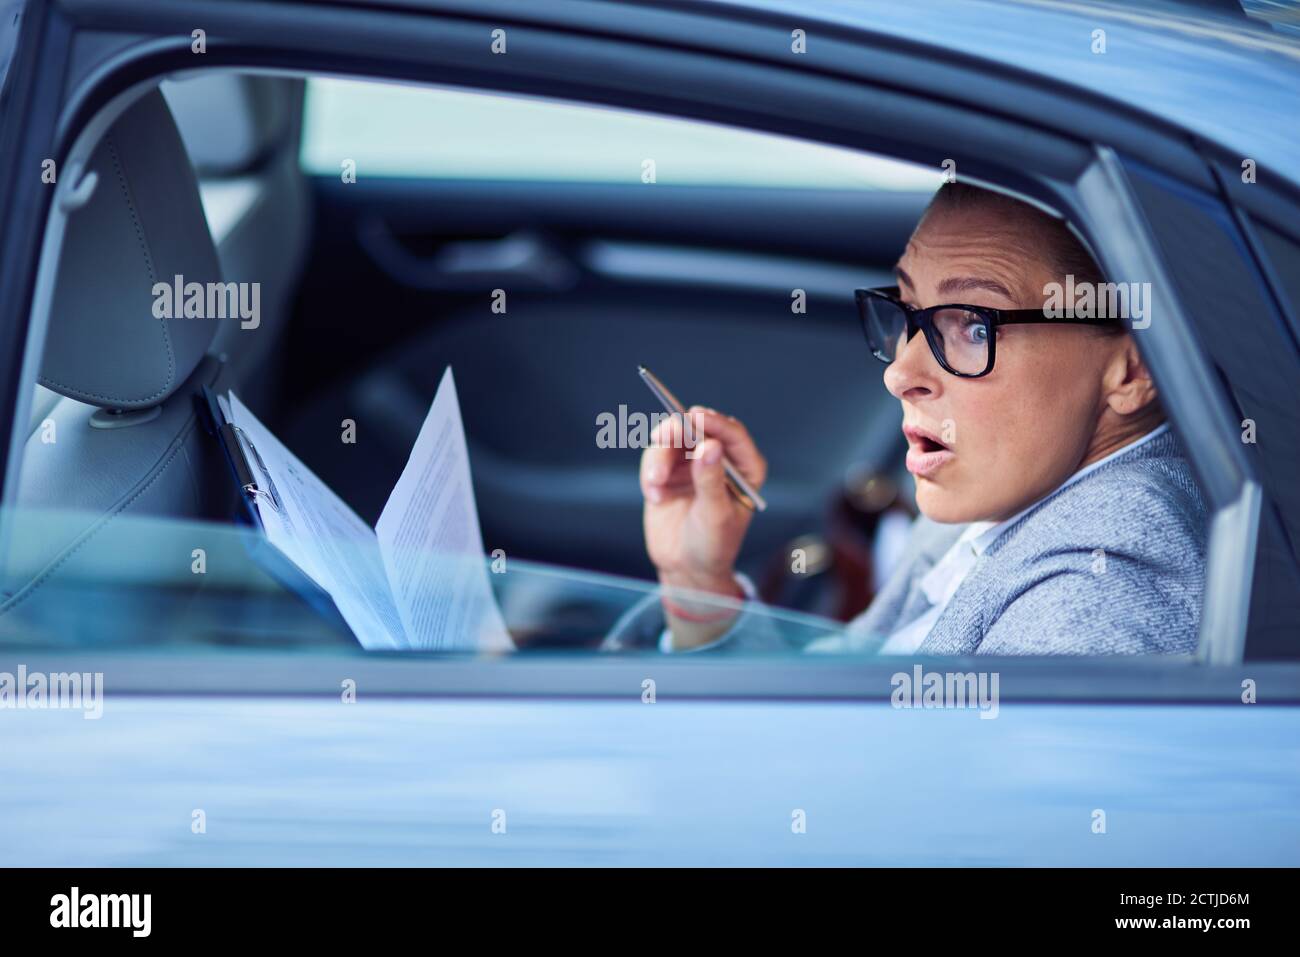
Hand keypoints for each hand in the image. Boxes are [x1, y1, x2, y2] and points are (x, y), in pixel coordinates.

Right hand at [640, 407, 766, 646]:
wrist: (686, 567)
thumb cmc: (713, 545)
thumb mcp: (715, 516)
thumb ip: (711, 480)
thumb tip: (709, 446)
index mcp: (745, 468)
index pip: (732, 434)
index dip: (714, 422)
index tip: (694, 417)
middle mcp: (720, 459)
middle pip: (697, 427)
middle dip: (677, 432)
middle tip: (663, 438)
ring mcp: (692, 462)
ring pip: (671, 438)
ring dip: (658, 458)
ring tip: (655, 486)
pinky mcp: (668, 470)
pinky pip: (654, 456)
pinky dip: (649, 473)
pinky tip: (655, 497)